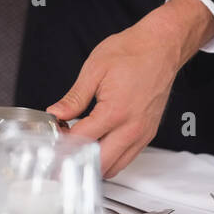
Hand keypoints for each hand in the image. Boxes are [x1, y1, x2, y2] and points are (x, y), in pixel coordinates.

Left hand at [46, 0, 213, 177]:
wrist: (161, 47)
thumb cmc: (131, 52)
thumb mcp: (94, 69)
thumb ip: (74, 98)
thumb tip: (56, 113)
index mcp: (115, 112)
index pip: (81, 141)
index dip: (62, 143)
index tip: (52, 139)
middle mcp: (132, 128)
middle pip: (98, 163)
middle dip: (76, 163)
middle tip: (60, 155)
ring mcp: (143, 133)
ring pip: (115, 167)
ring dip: (94, 164)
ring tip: (77, 150)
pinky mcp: (149, 133)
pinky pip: (127, 158)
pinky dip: (110, 158)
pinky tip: (98, 145)